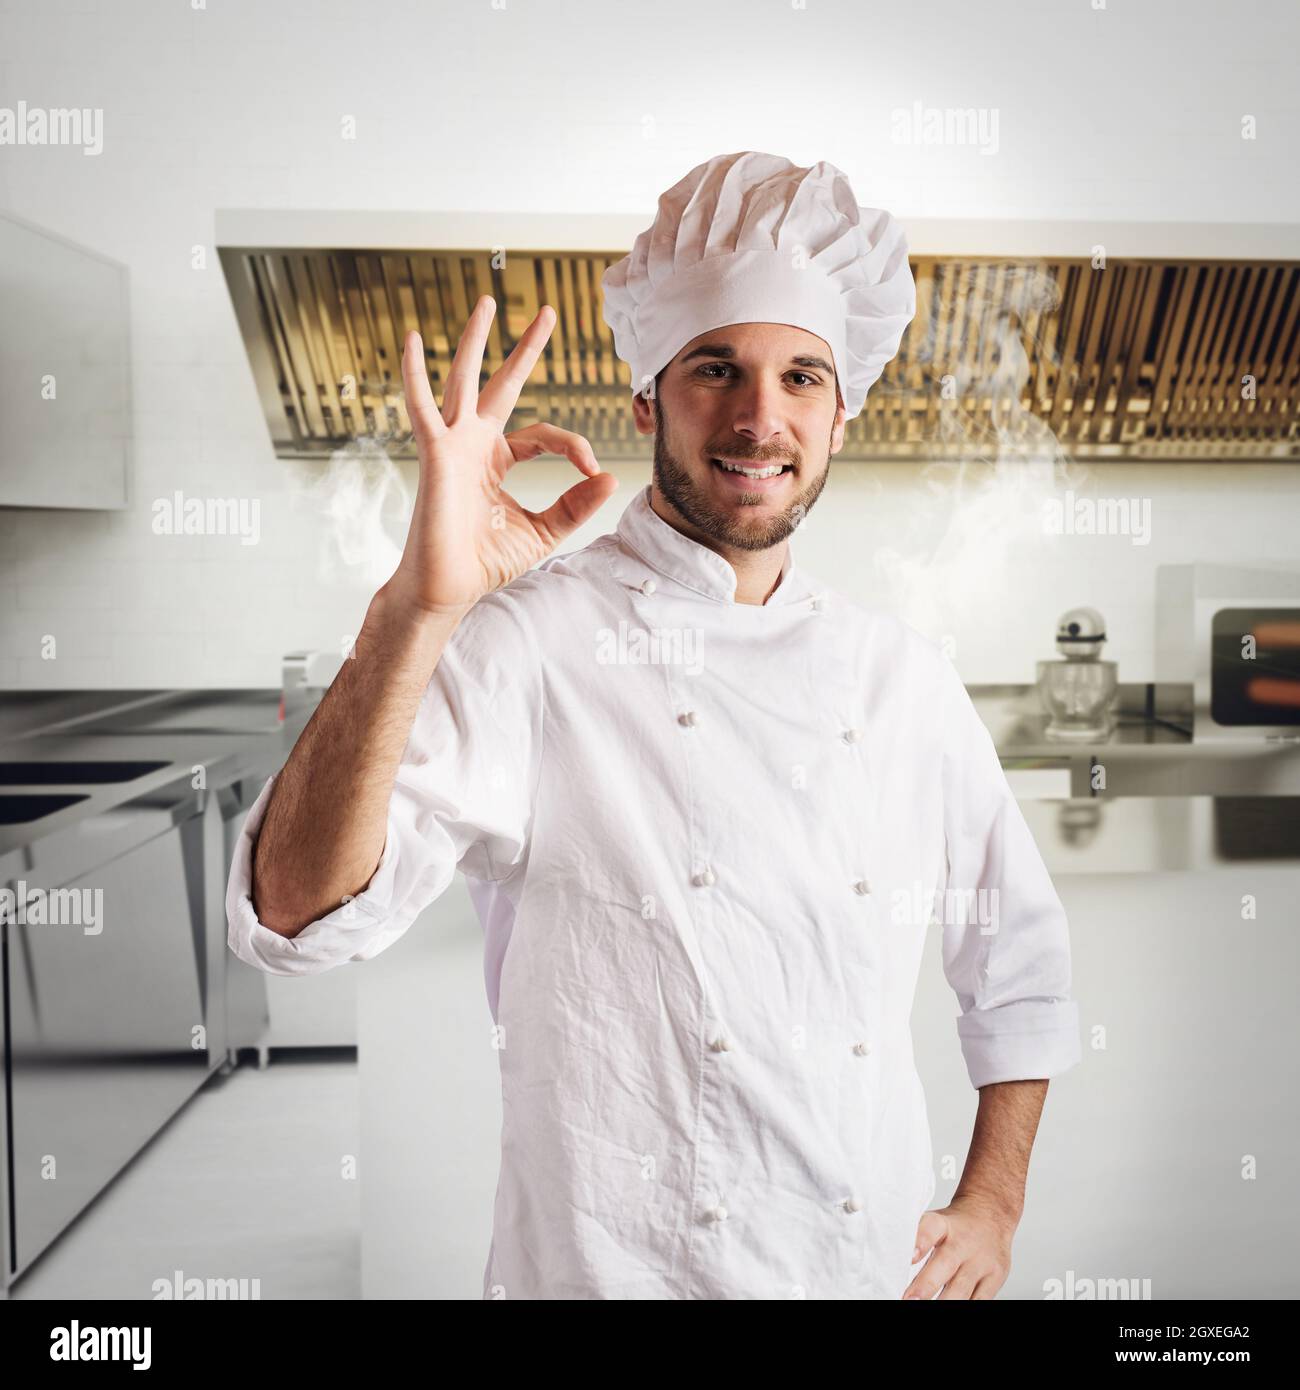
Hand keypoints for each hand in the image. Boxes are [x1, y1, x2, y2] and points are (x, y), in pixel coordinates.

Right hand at [385, 296, 617, 618]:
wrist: (447, 589)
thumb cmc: (483, 562)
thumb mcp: (543, 531)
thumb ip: (574, 505)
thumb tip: (611, 479)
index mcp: (496, 461)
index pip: (543, 435)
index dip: (573, 447)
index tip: (593, 470)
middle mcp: (473, 445)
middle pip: (502, 385)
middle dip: (524, 350)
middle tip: (547, 313)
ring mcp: (451, 445)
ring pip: (464, 381)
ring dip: (475, 342)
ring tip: (487, 302)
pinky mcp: (434, 454)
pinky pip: (422, 407)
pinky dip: (415, 373)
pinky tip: (412, 339)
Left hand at [902, 1194, 1016, 1299]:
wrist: (990, 1216)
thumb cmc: (954, 1227)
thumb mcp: (935, 1221)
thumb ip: (916, 1238)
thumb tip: (889, 1259)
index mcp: (944, 1224)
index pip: (931, 1228)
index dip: (920, 1241)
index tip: (909, 1257)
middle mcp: (963, 1242)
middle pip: (946, 1264)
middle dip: (926, 1285)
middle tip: (908, 1299)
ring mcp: (981, 1261)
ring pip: (961, 1289)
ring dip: (943, 1304)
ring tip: (924, 1309)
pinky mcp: (995, 1278)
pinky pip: (979, 1300)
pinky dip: (963, 1307)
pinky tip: (949, 1309)